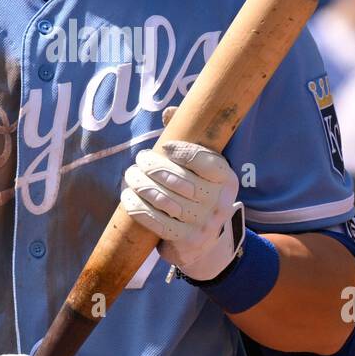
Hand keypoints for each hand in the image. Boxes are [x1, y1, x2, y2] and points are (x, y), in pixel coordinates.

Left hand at [120, 107, 243, 281]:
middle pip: (178, 179)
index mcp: (226, 179)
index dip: (181, 152)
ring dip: (140, 185)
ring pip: (163, 199)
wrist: (205, 243)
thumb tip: (170, 112)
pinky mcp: (187, 241)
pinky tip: (128, 197)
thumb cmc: (197, 194)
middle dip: (152, 167)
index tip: (163, 146)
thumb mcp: (201, 170)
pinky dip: (138, 207)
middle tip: (138, 161)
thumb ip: (188, 140)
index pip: (204, 161)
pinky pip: (156, 221)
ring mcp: (204, 224)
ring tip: (130, 176)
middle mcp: (219, 202)